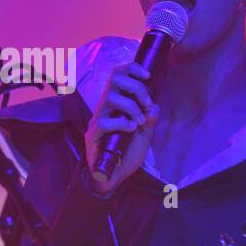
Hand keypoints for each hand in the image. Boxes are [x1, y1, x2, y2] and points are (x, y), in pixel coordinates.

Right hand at [85, 61, 159, 195]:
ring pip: (110, 97)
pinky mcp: (93, 135)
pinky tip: (131, 129)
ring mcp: (98, 120)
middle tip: (145, 104)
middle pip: (115, 79)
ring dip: (131, 107)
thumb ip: (150, 117)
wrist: (115, 176)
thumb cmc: (127, 152)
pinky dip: (122, 123)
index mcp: (116, 103)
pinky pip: (104, 122)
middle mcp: (105, 107)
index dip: (132, 69)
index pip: (119, 74)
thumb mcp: (145, 132)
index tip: (147, 76)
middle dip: (136, 88)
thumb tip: (152, 107)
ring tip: (139, 122)